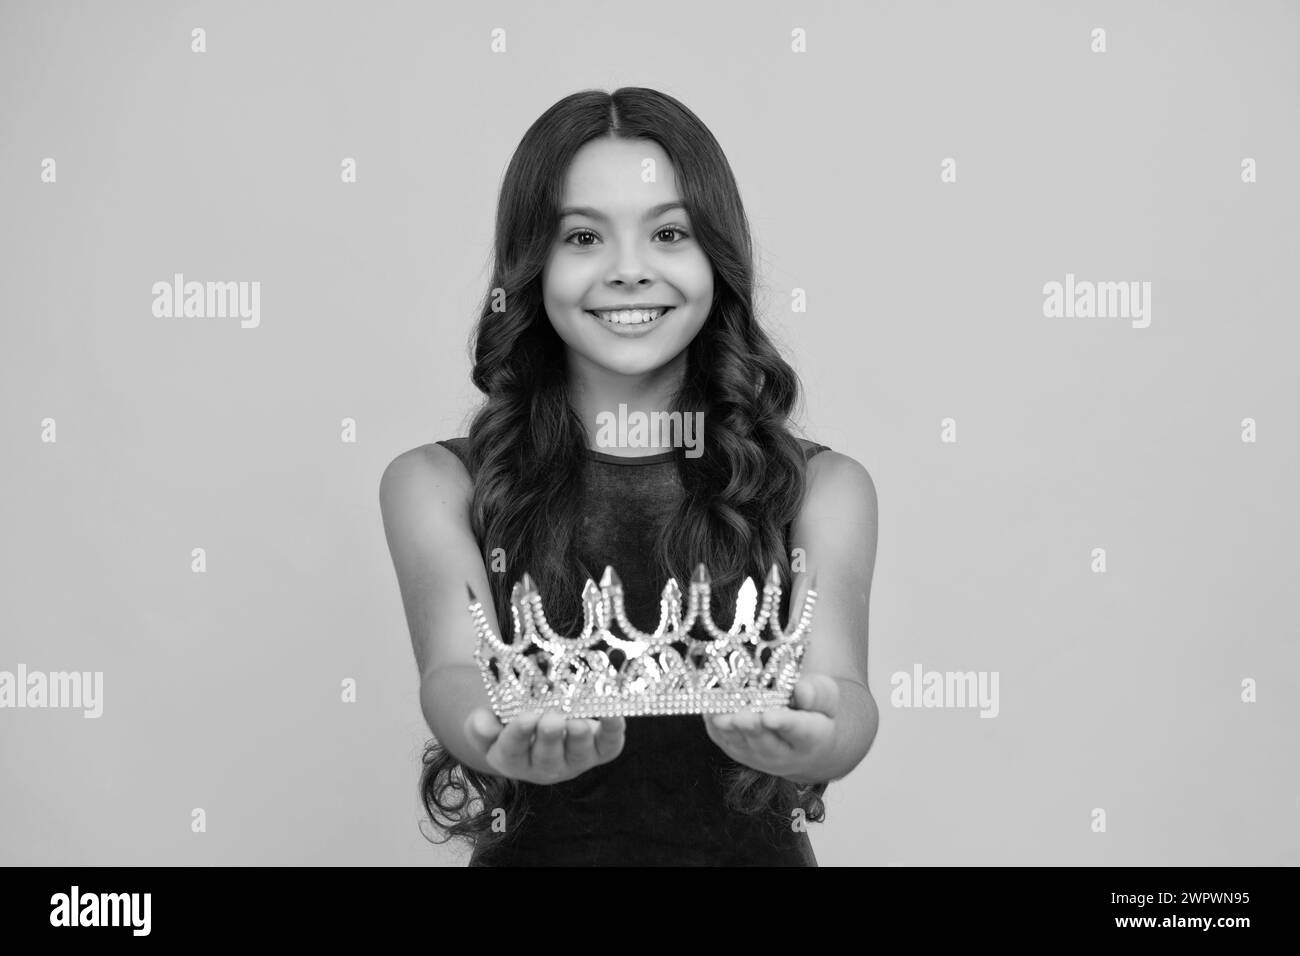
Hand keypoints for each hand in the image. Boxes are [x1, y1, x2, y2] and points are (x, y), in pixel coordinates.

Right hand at [463, 707, 625, 783]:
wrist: (541, 720)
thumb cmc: (511, 720)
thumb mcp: (489, 722)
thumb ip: (480, 726)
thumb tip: (484, 725)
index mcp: (512, 758)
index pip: (512, 750)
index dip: (519, 735)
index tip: (525, 717)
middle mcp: (544, 765)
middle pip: (547, 757)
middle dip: (550, 738)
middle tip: (552, 719)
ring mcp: (574, 760)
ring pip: (578, 754)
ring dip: (579, 738)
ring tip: (577, 721)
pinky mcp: (600, 751)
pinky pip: (609, 745)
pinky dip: (614, 730)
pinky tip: (613, 713)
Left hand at [703, 674, 838, 779]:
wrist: (805, 744)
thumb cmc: (817, 713)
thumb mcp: (827, 698)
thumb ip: (817, 693)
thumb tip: (801, 691)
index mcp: (811, 739)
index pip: (798, 731)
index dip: (783, 724)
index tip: (770, 717)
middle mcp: (782, 754)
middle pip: (764, 742)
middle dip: (750, 728)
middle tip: (739, 717)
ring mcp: (756, 756)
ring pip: (739, 742)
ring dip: (727, 727)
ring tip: (717, 711)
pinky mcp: (736, 750)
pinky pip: (721, 738)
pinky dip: (713, 722)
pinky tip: (706, 705)